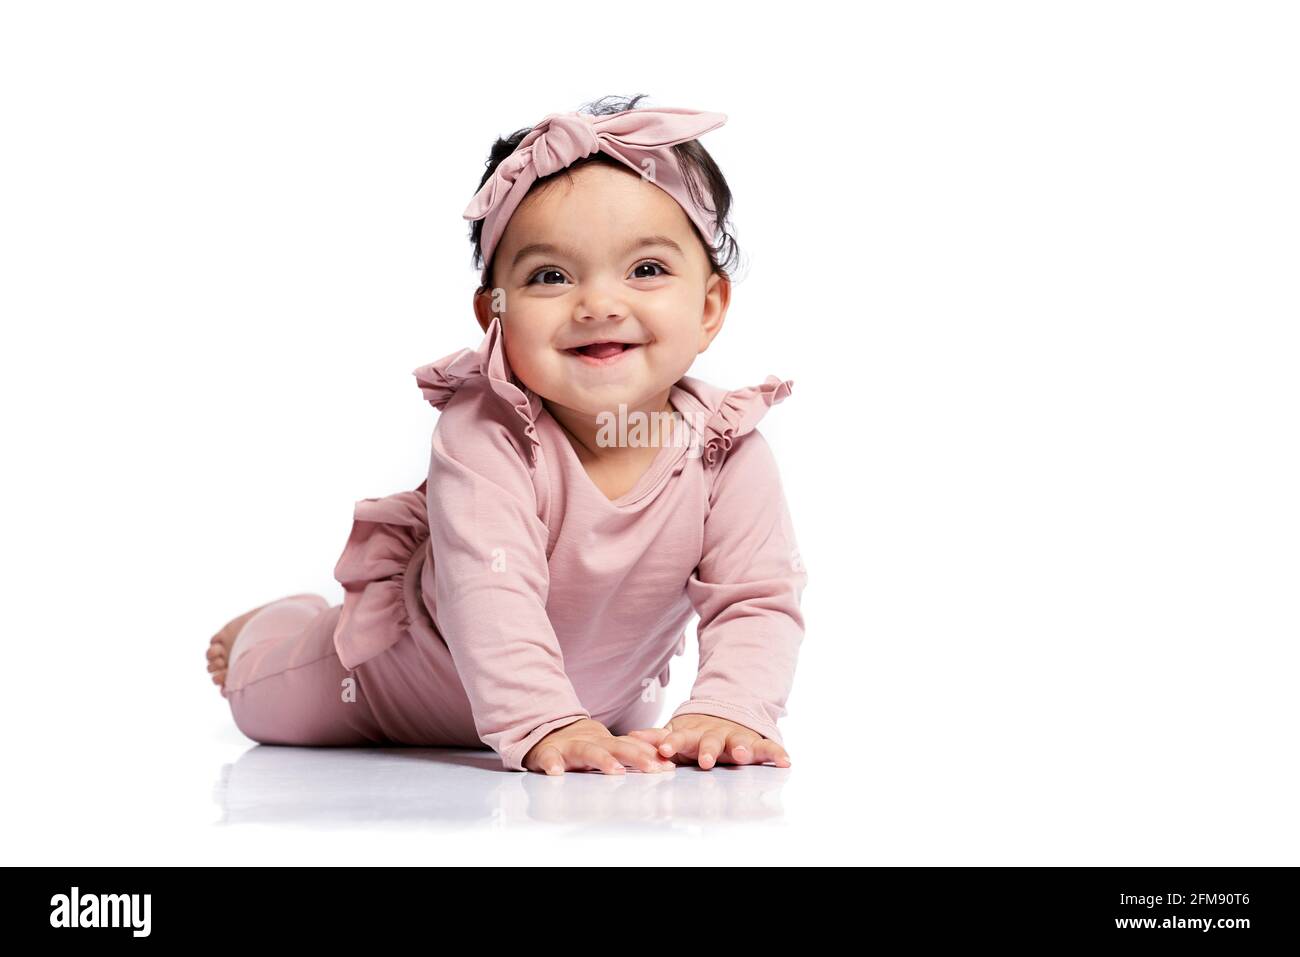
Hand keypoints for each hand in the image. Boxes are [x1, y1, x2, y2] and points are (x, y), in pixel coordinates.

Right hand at [522, 718, 677, 775]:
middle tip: (654, 768)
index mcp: (606, 743)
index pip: (632, 746)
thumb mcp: (606, 747)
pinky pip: (548, 757)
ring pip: (587, 751)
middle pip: (616, 747)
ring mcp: (569, 747)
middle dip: (636, 756)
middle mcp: (591, 742)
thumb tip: (664, 766)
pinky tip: (556, 772)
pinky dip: (552, 763)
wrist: (546, 730)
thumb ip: (630, 754)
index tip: (669, 766)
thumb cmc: (582, 745)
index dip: (650, 754)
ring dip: (602, 760)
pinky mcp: (547, 752)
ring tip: (616, 771)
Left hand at [625, 714, 790, 769]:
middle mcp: (716, 735)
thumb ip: (657, 737)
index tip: (665, 751)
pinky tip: (786, 761)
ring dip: (742, 748)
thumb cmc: (696, 734)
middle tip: (706, 761)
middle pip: (712, 742)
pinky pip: (768, 747)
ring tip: (743, 754)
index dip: (673, 743)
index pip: (681, 738)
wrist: (725, 715)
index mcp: (693, 734)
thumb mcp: (677, 733)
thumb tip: (631, 737)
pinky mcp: (755, 742)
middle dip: (709, 750)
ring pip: (740, 742)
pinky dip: (776, 753)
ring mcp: (736, 737)